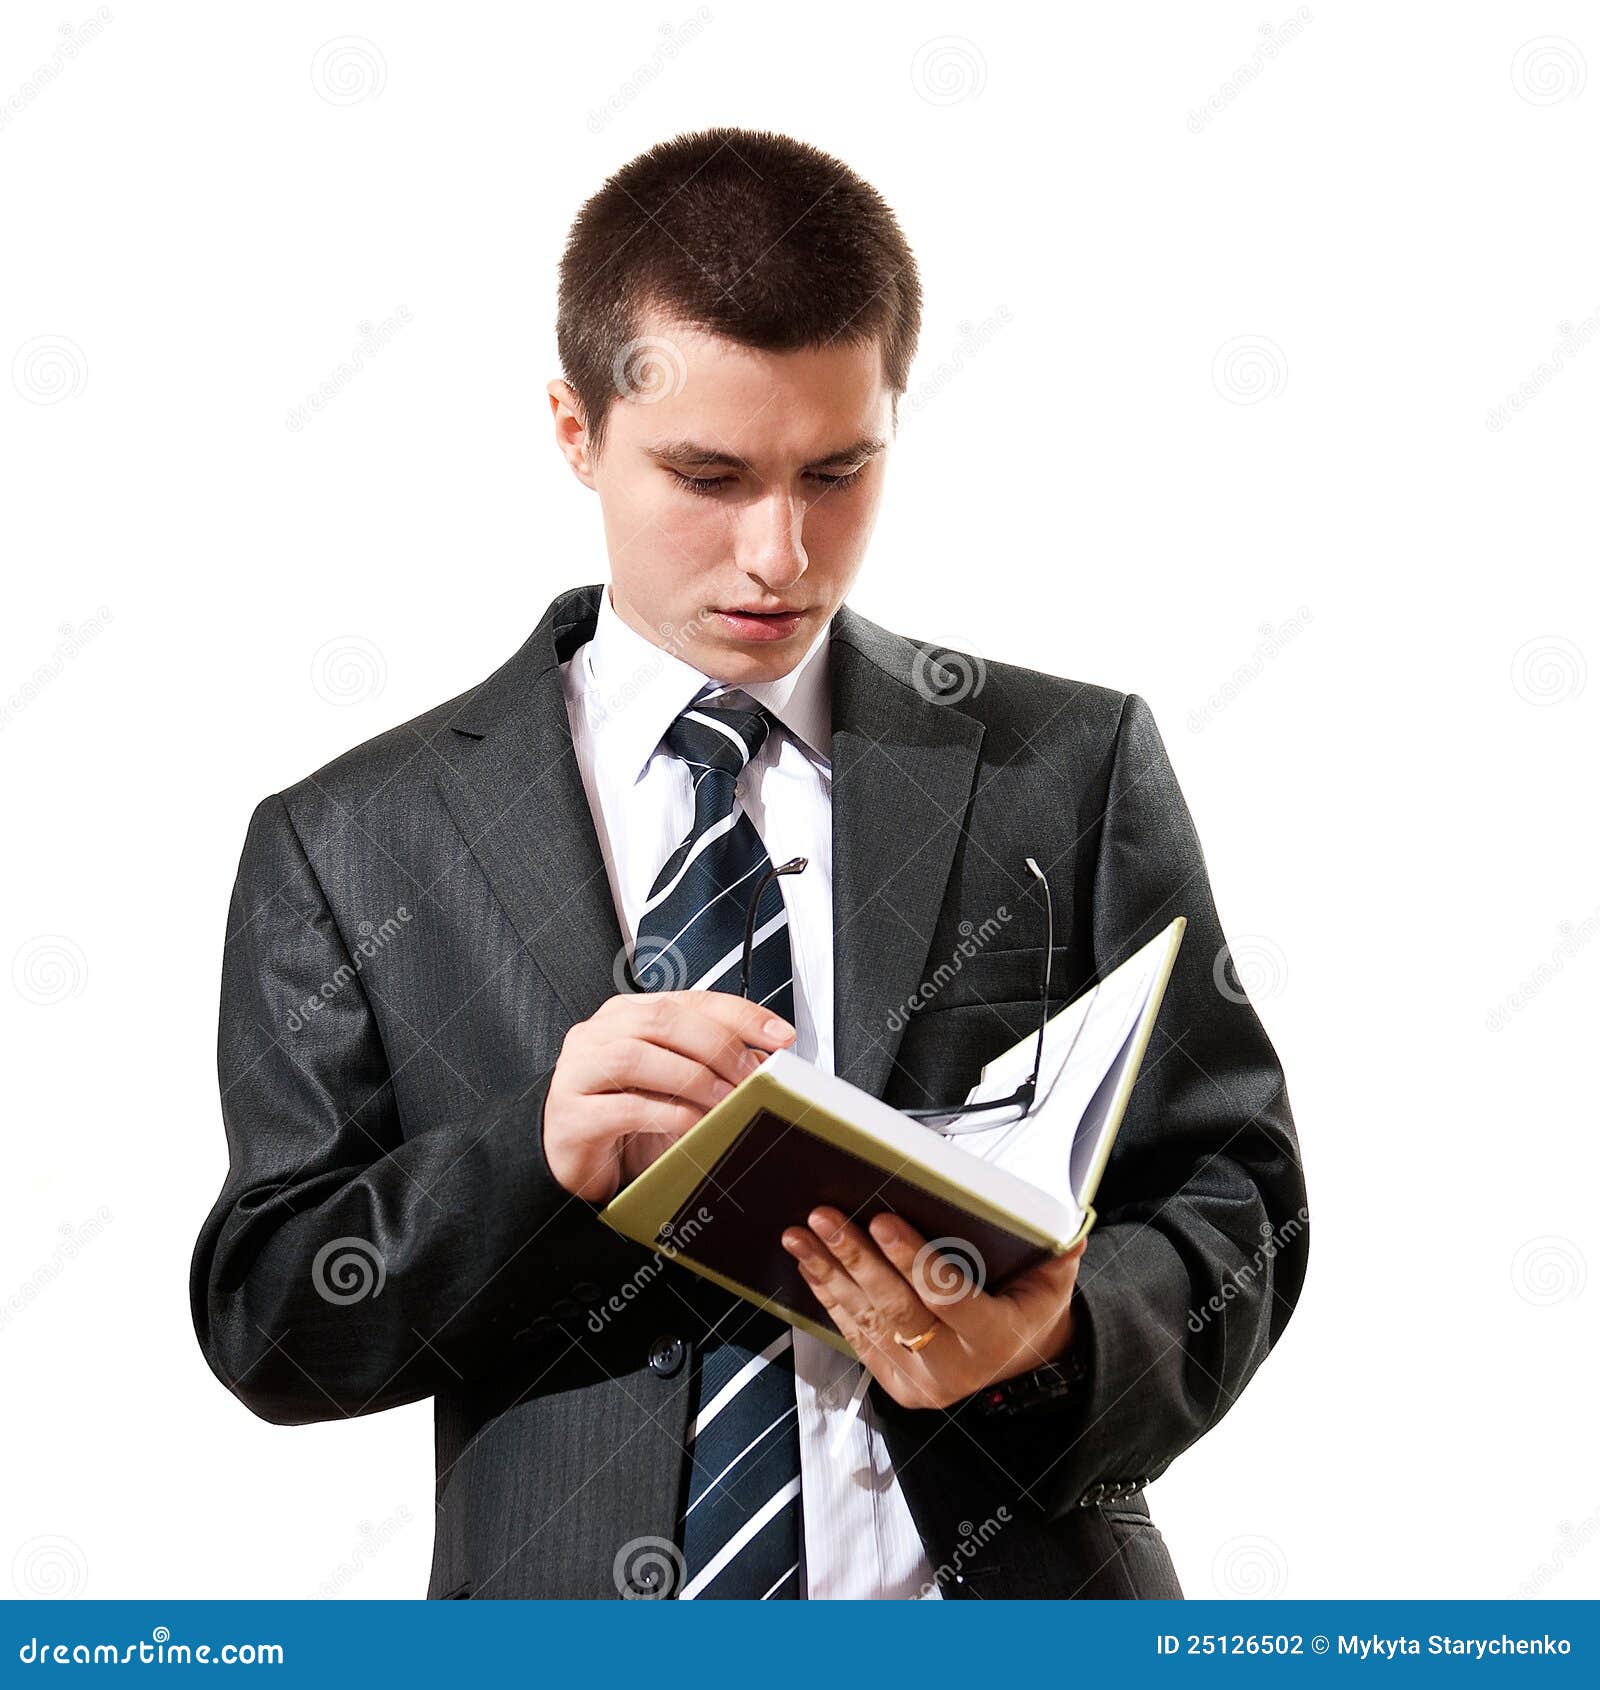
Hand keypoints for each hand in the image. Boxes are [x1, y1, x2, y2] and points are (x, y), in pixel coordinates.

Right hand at [544, 991, 796, 1200]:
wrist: (573, 1161)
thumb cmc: (625, 1119)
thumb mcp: (674, 1084)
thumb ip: (708, 1063)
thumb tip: (765, 1060)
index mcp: (629, 1014)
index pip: (692, 999)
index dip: (742, 1014)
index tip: (781, 1035)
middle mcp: (600, 1032)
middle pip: (665, 1020)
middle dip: (720, 1046)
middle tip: (753, 1076)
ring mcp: (579, 1070)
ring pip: (638, 1056)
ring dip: (694, 1079)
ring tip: (726, 1101)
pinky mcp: (572, 1114)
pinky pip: (625, 1107)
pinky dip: (668, 1115)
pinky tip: (694, 1127)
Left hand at [780, 1206, 1086, 1410]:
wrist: (1019, 1363)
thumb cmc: (1028, 1308)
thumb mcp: (1052, 1283)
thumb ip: (1055, 1254)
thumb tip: (1068, 1228)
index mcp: (993, 1336)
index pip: (946, 1295)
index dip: (912, 1259)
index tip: (881, 1220)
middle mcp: (953, 1366)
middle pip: (895, 1307)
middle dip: (855, 1258)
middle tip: (825, 1218)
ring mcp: (919, 1381)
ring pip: (866, 1320)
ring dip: (828, 1274)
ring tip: (800, 1235)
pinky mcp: (894, 1385)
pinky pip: (855, 1336)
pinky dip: (829, 1297)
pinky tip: (809, 1265)